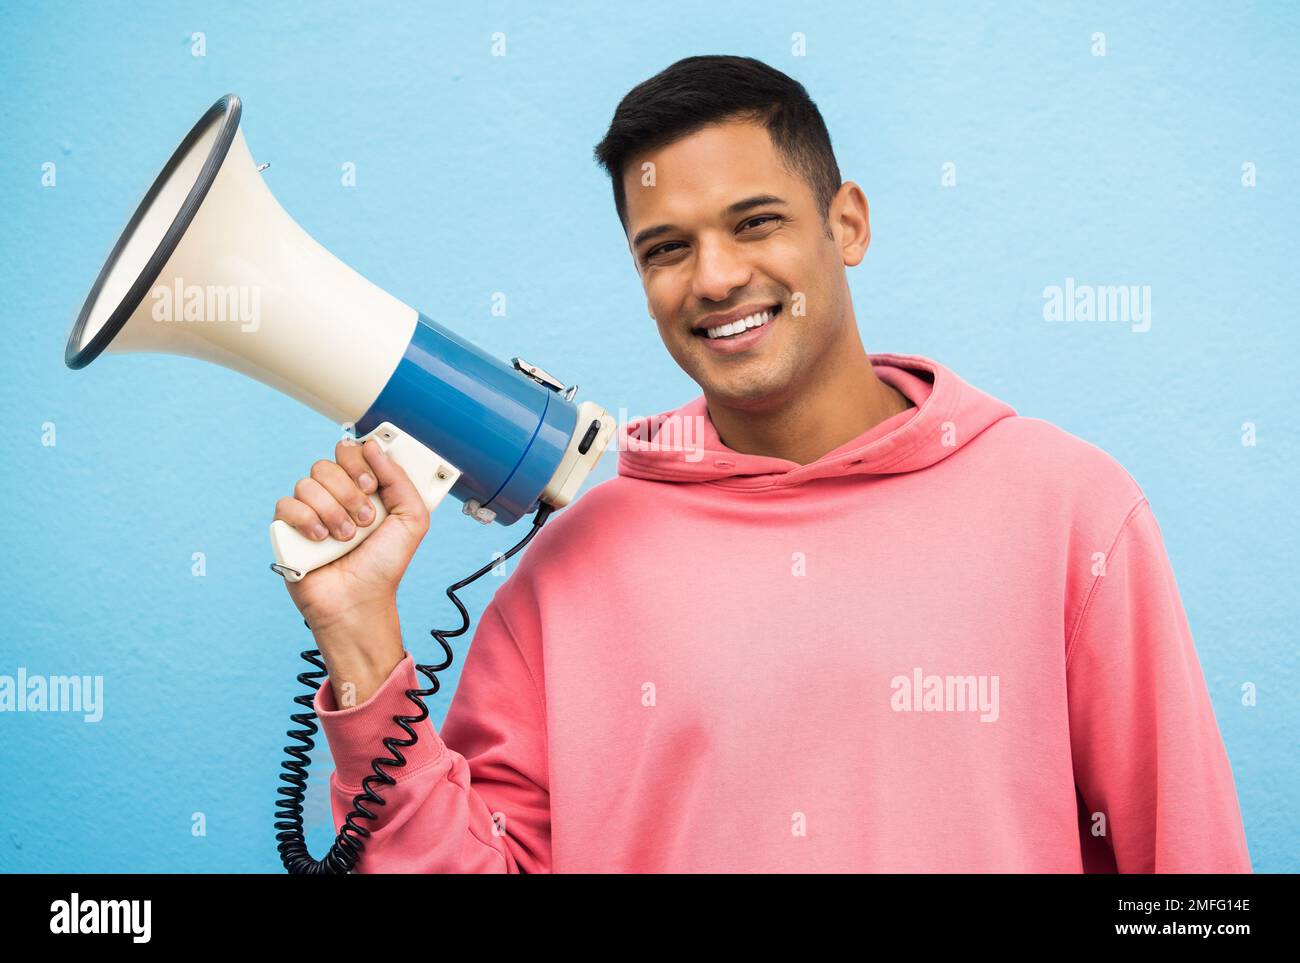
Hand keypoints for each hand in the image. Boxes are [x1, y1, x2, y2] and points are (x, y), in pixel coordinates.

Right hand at [273, 437, 429, 636]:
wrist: (359, 601)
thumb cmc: (384, 565)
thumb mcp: (412, 520)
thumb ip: (400, 479)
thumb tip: (373, 447)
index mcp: (361, 489)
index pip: (350, 452)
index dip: (358, 463)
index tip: (372, 485)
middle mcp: (334, 496)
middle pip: (326, 465)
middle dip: (349, 493)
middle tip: (364, 520)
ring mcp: (309, 511)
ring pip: (307, 484)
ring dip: (332, 512)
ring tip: (345, 538)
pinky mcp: (288, 529)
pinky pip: (286, 504)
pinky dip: (306, 521)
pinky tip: (321, 540)